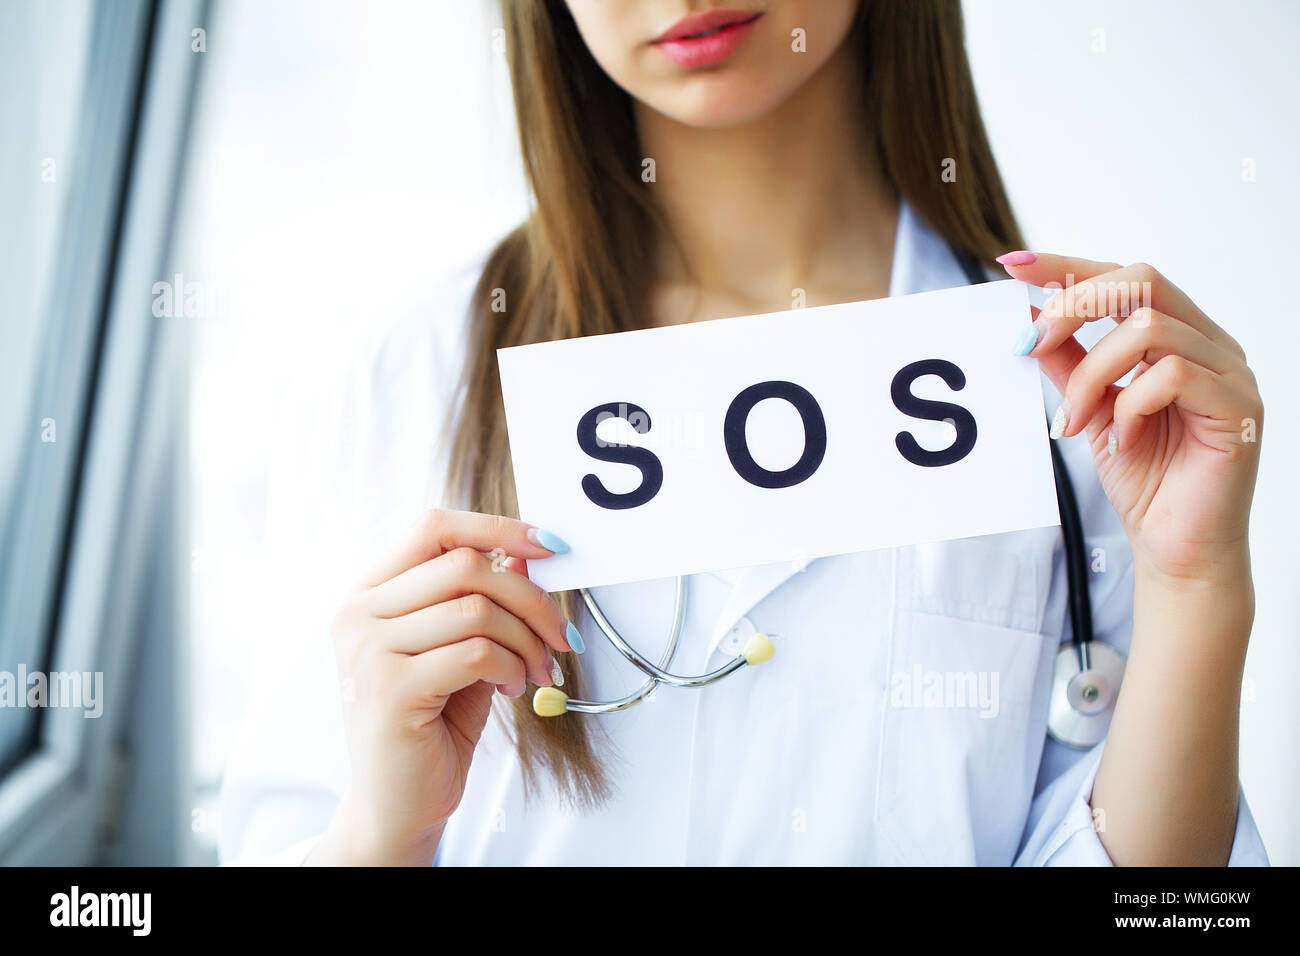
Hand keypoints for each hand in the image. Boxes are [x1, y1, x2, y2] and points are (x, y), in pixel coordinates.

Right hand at [309, 509, 577, 865]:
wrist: (398, 803)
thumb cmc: (431, 724)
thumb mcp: (462, 649)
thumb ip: (483, 600)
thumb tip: (526, 553)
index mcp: (369, 592)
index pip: (434, 527)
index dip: (498, 528)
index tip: (550, 547)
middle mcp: (358, 613)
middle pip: (466, 566)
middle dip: (531, 597)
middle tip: (561, 635)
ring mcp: (368, 650)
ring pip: (477, 609)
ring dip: (526, 641)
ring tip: (535, 672)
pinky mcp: (391, 689)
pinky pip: (476, 653)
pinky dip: (511, 668)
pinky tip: (512, 690)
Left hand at [999, 252, 1262, 583]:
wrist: (1176, 547)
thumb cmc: (1144, 478)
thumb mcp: (1089, 408)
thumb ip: (1066, 361)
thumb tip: (1024, 316)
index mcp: (1180, 336)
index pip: (1125, 277)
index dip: (1068, 265)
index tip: (1012, 264)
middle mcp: (1212, 344)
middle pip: (1142, 280)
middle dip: (1073, 305)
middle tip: (1029, 345)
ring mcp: (1231, 372)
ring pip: (1147, 329)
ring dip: (1091, 374)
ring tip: (1074, 423)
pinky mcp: (1238, 408)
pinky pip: (1170, 376)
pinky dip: (1129, 406)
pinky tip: (1121, 441)